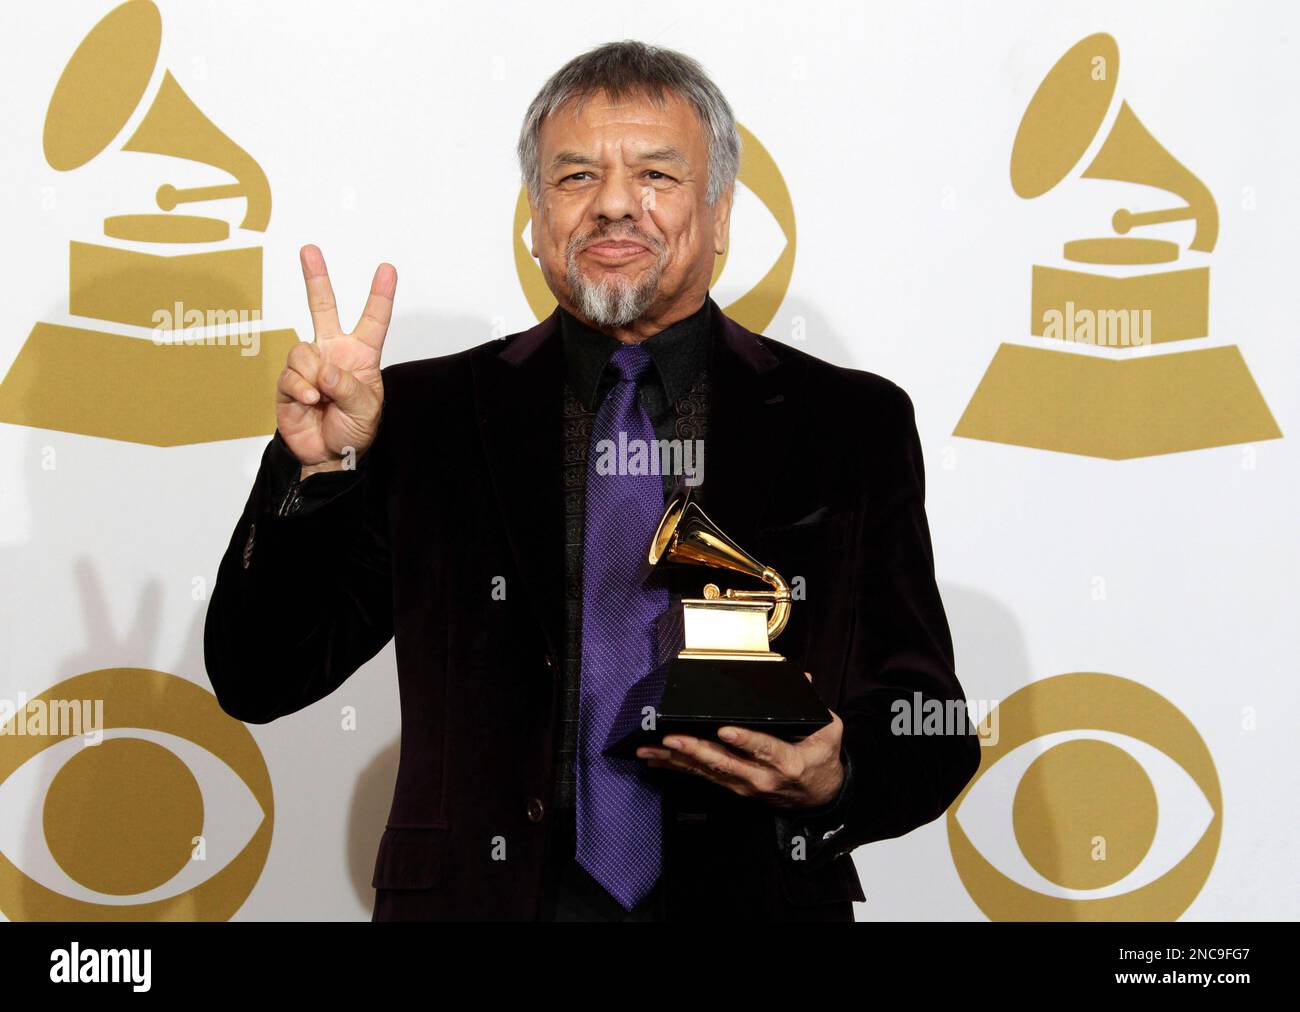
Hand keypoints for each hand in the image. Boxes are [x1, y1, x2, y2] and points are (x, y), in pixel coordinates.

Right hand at [277, 244, 396, 477]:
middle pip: (323, 309)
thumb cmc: (355, 429)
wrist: (328, 455)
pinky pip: (291, 374)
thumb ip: (347, 386)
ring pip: (302, 350)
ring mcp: (309, 365)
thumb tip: (323, 369)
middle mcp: (333, 353)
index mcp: (361, 355)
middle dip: (316, 279)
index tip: (387, 269)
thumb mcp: (365, 408)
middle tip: (309, 249)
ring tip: (323, 397)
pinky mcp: (288, 382)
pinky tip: (311, 402)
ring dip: (314, 375)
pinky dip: (302, 388)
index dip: (380, 295)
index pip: (373, 320)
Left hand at [636, 672, 845, 809]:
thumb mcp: (828, 731)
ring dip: (678, 760)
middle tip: (671, 738)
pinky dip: (679, 768)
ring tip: (652, 750)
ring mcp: (746, 785)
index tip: (725, 731)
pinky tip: (658, 761)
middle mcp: (763, 777)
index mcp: (788, 761)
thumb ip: (814, 707)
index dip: (744, 741)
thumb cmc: (822, 758)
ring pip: (708, 771)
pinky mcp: (734, 788)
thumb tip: (803, 679)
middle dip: (696, 750)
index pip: (764, 749)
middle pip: (726, 763)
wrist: (820, 797)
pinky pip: (704, 777)